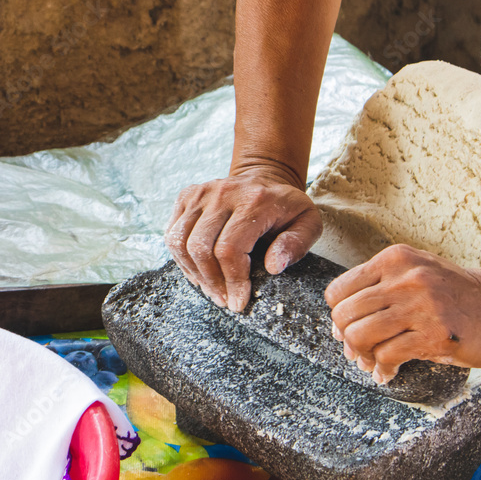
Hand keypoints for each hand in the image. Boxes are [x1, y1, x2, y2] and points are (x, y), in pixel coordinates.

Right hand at [165, 170, 321, 311]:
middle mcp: (222, 193)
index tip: (238, 303)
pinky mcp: (186, 197)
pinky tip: (199, 272)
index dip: (231, 281)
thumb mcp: (308, 223)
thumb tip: (272, 267)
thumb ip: (296, 245)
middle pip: (200, 248)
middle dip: (211, 282)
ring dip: (194, 274)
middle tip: (224, 300)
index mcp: (254, 201)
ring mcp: (200, 194)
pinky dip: (181, 259)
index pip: (229, 249)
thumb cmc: (286, 207)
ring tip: (211, 289)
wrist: (264, 176)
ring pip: (179, 242)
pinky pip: (172, 235)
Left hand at [324, 244, 480, 383]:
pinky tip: (388, 372)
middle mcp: (405, 278)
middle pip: (345, 316)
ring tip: (371, 363)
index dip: (339, 315)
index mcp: (394, 260)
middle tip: (357, 351)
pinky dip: (382, 369)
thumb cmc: (452, 293)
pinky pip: (387, 355)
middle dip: (346, 339)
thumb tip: (338, 328)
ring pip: (360, 336)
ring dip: (361, 356)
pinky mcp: (435, 334)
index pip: (338, 291)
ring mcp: (421, 306)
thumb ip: (377, 289)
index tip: (348, 329)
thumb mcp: (413, 272)